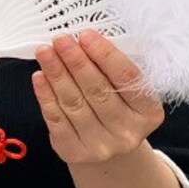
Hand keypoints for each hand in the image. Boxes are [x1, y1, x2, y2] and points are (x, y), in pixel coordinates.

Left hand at [32, 30, 164, 164]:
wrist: (109, 149)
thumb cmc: (117, 106)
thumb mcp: (127, 90)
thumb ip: (113, 68)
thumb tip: (83, 39)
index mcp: (148, 112)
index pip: (127, 79)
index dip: (105, 55)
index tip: (86, 35)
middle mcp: (128, 132)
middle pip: (98, 90)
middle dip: (76, 61)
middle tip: (60, 39)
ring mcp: (101, 146)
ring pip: (74, 103)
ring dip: (56, 73)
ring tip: (45, 51)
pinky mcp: (74, 152)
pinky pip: (56, 119)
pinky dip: (46, 95)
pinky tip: (39, 76)